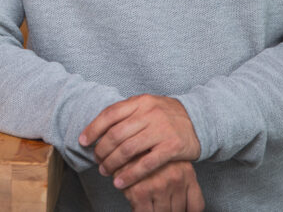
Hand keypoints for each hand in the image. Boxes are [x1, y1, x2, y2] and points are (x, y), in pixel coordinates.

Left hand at [79, 94, 200, 188]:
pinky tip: (120, 182)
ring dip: (112, 164)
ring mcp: (162, 129)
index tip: (83, 141)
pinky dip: (130, 175)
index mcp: (140, 101)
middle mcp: (150, 113)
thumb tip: (98, 128)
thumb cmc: (167, 116)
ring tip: (105, 172)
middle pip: (116, 134)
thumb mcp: (147, 106)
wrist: (199, 120)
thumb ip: (127, 114)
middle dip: (102, 151)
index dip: (93, 128)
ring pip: (128, 150)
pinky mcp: (172, 146)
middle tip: (97, 161)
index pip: (110, 114)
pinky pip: (146, 163)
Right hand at [123, 160, 204, 211]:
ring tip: (149, 200)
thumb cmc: (149, 153)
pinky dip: (140, 211)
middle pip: (178, 211)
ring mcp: (159, 186)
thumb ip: (183, 182)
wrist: (126, 140)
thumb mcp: (173, 162)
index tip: (180, 210)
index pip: (196, 207)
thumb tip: (187, 208)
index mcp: (187, 173)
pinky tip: (138, 203)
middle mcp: (176, 179)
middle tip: (160, 203)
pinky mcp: (140, 192)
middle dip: (169, 209)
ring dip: (155, 210)